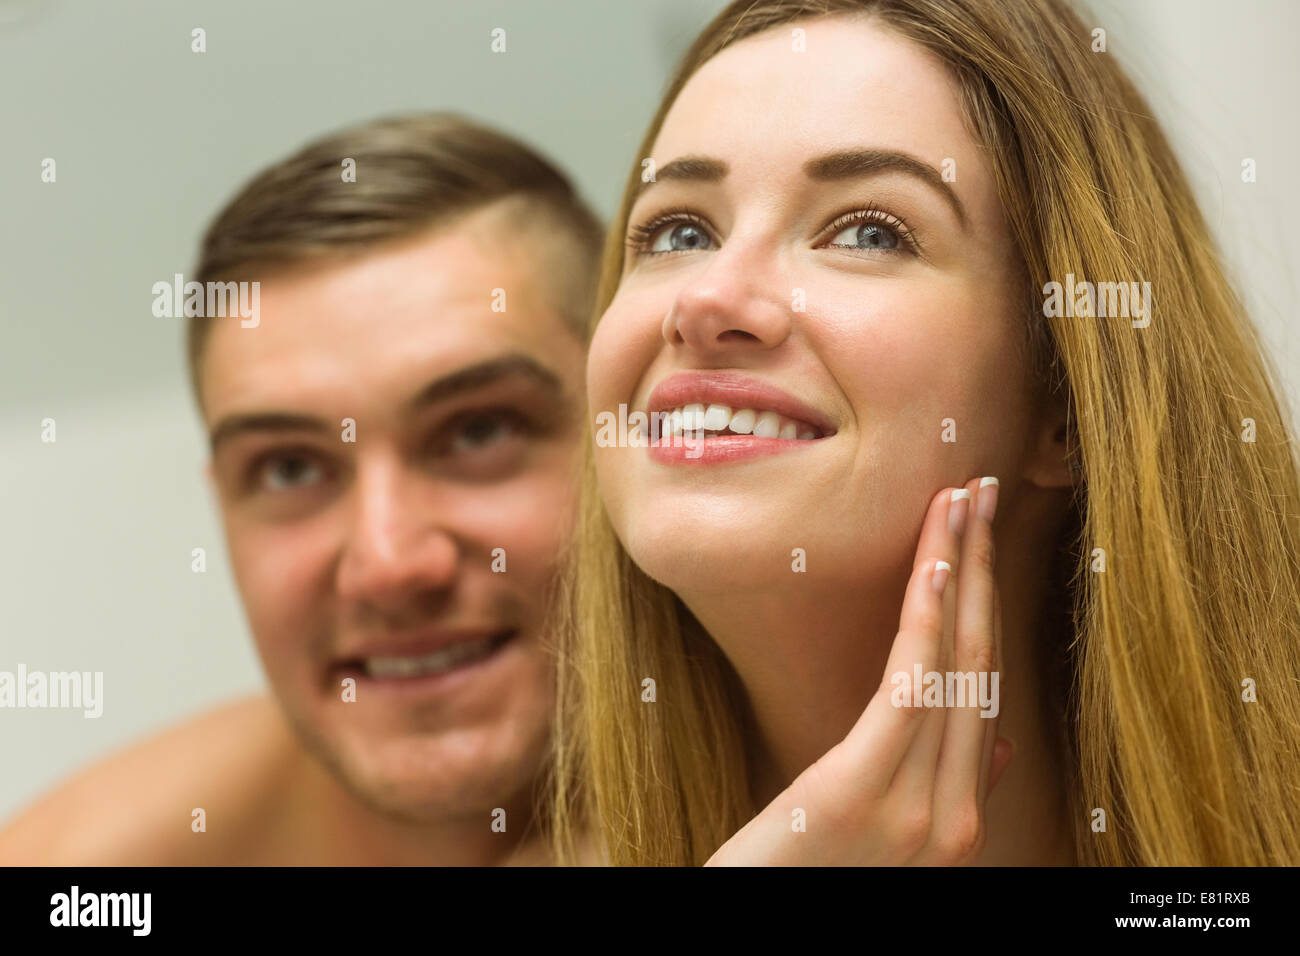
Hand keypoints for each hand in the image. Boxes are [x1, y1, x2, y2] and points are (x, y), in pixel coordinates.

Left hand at [706, 476, 1011, 864]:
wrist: (756, 927)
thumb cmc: (809, 874)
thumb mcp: (886, 834)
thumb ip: (950, 789)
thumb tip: (1003, 746)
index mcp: (963, 818)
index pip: (987, 689)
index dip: (989, 605)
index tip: (981, 536)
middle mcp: (958, 816)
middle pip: (980, 664)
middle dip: (983, 569)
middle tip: (980, 490)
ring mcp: (921, 810)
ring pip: (954, 664)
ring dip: (960, 571)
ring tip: (957, 501)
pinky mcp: (866, 790)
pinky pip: (910, 689)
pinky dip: (928, 621)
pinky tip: (935, 565)